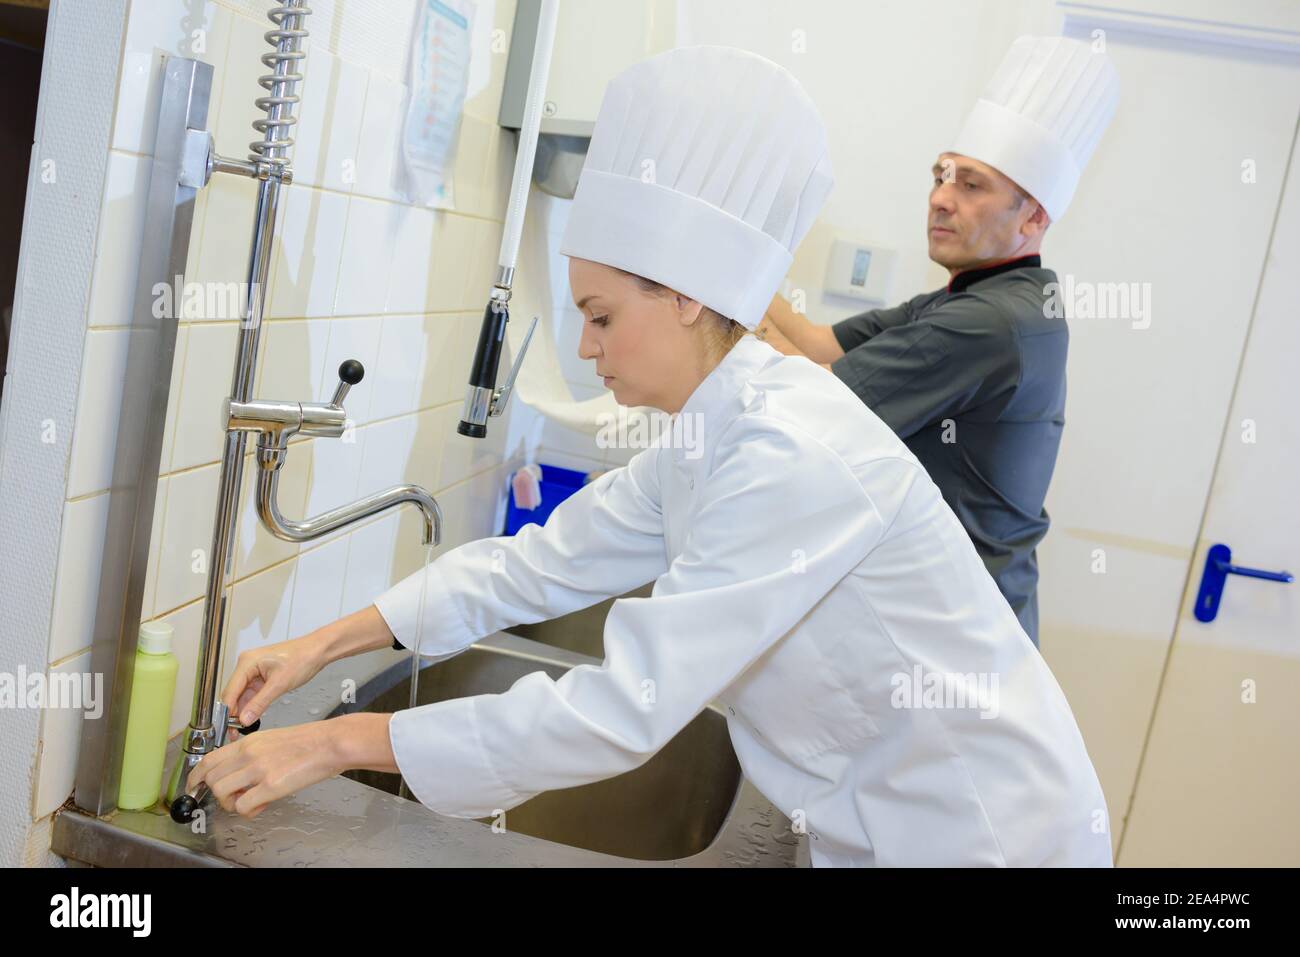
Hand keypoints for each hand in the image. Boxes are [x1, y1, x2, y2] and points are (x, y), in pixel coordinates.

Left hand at [186, 719, 352, 818]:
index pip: (209, 759)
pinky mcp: (271, 785)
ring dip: (231, 803)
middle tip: (233, 798)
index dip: (196, 776)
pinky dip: (248, 811)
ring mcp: (258, 769)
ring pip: (222, 792)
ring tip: (249, 801)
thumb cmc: (309, 741)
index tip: (194, 786)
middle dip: (218, 794)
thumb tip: (241, 774)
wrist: (330, 743)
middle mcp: (249, 754)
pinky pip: (243, 806)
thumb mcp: (272, 739)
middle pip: (212, 779)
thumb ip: (252, 754)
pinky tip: (262, 805)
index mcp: (249, 742)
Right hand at [221, 633, 328, 729]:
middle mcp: (247, 665)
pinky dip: (250, 706)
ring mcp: (253, 671)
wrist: (317, 651)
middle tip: (233, 732)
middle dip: (232, 714)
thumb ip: (260, 703)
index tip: (226, 727)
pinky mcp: (261, 677)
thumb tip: (244, 719)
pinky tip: (249, 719)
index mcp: (247, 662)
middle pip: (233, 694)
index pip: (230, 691)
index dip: (226, 711)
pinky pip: (251, 694)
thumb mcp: (279, 684)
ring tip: (239, 730)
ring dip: (241, 712)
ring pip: (242, 696)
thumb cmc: (302, 658)